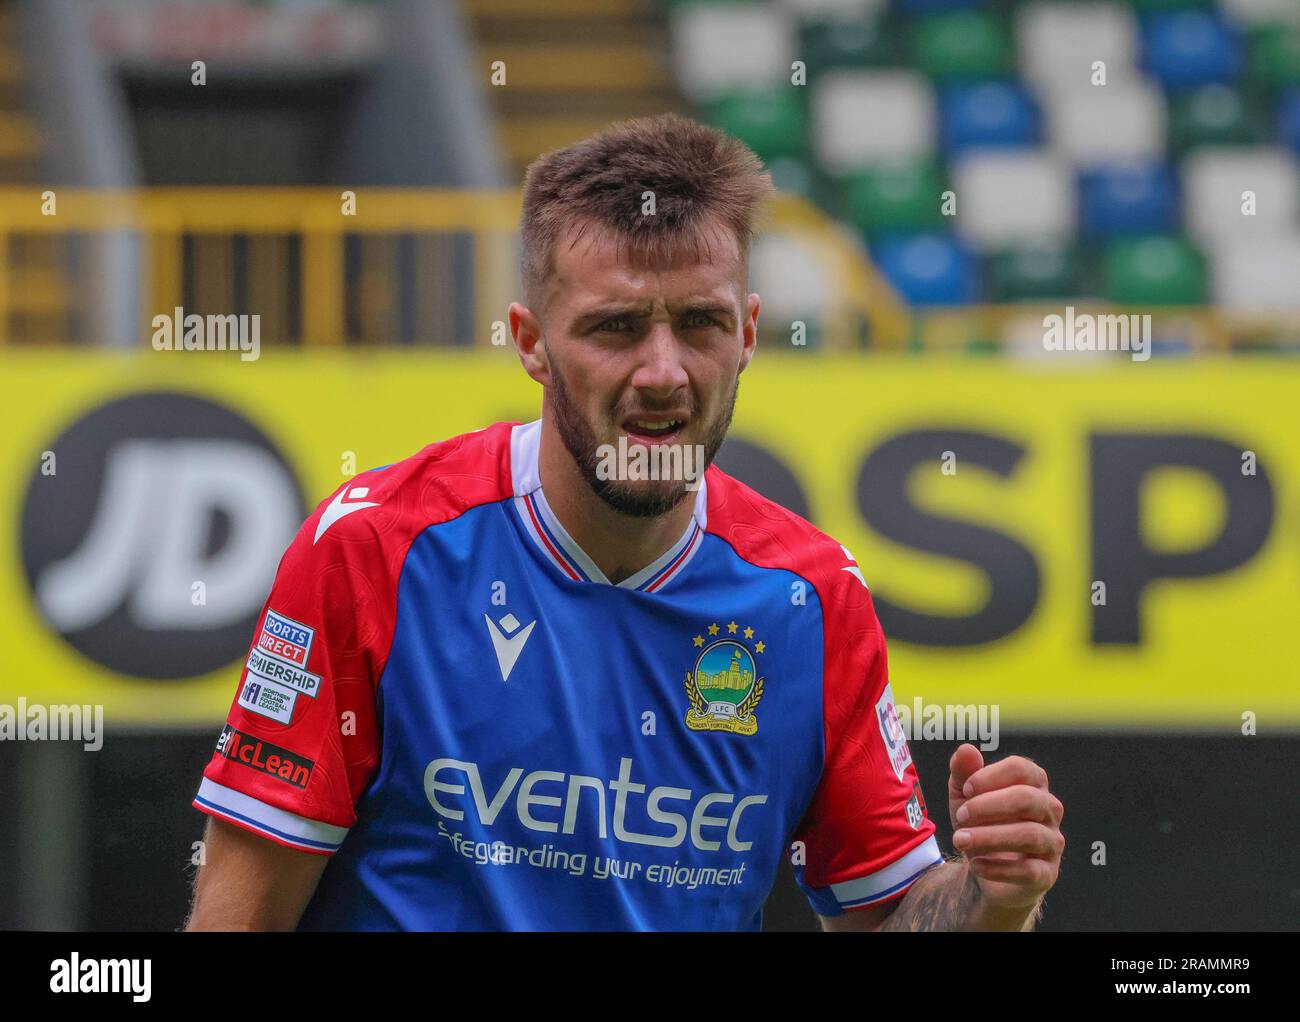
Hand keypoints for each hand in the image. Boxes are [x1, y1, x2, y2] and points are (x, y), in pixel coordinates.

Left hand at [947, 744, 1064, 915]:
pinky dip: (998, 867)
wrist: (985, 867)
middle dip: (987, 806)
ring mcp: (1052, 842)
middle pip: (1026, 799)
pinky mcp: (1047, 873)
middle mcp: (1049, 810)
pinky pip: (1029, 870)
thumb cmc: (980, 823)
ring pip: (1029, 834)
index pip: (1020, 768)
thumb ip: (963, 772)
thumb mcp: (964, 797)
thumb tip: (966, 749)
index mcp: (1032, 784)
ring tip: (960, 841)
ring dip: (988, 837)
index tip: (966, 789)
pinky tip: (976, 865)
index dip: (990, 776)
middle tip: (960, 816)